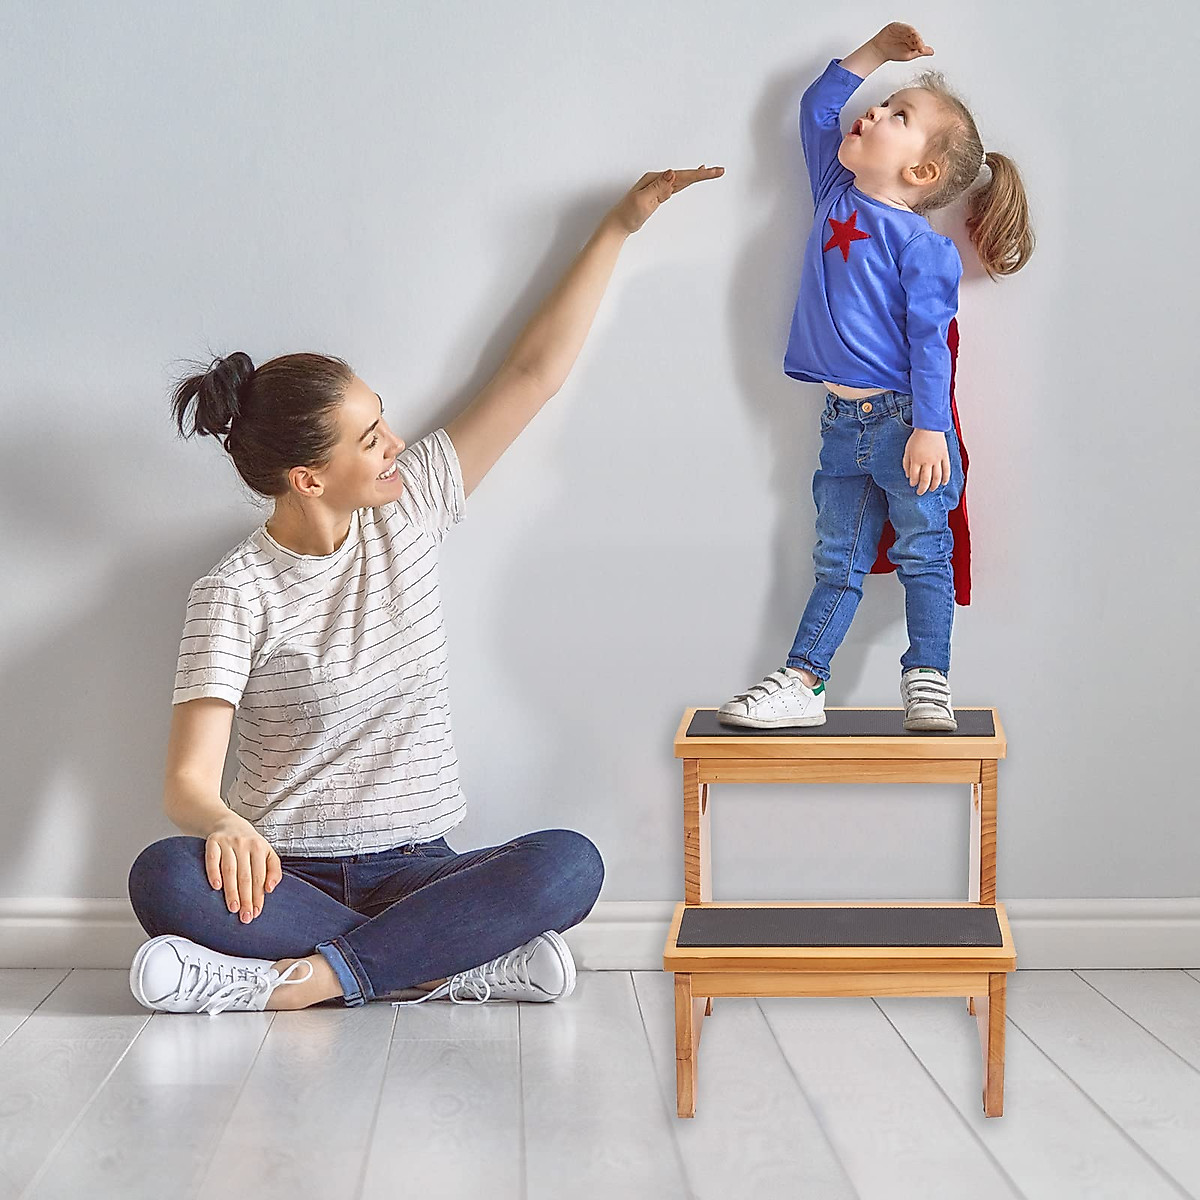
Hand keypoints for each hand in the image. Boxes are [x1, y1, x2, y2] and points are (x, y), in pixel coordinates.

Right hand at [205, 814, 281, 922]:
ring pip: (230, 870)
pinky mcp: (212, 841)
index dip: (258, 896)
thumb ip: (273, 870)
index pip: (260, 877)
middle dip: (246, 898)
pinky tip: (216, 887)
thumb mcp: (266, 852)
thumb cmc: (249, 844)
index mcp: (260, 848)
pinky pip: (212, 859)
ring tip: (233, 908)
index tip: (256, 913)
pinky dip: (213, 872)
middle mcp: (244, 844)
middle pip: (246, 876)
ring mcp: (228, 842)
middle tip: (245, 917)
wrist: (227, 822)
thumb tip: (270, 889)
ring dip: (231, 890)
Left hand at [606, 164, 724, 234]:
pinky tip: (691, 178)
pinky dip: (687, 181)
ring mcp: (658, 187)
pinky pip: (677, 186)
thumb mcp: (643, 200)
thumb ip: (658, 187)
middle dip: (702, 173)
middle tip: (719, 170)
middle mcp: (657, 179)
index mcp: (655, 179)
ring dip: (697, 175)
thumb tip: (672, 173)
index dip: (698, 174)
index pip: (681, 175)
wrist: (619, 224)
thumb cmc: (628, 213)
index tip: (711, 170)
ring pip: (682, 179)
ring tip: (710, 171)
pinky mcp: (659, 194)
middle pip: (684, 175)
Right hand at [870, 22, 933, 62]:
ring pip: (909, 30)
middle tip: (918, 45)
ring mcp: (902, 29)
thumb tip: (932, 52)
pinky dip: (904, 29)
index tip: (922, 49)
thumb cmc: (893, 53)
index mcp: (912, 39)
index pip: (918, 40)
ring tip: (913, 40)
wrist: (879, 51)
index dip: (920, 44)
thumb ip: (920, 52)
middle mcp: (908, 34)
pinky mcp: (895, 26)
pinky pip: (901, 26)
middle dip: (917, 40)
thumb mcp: (909, 55)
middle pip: (914, 35)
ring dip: (912, 34)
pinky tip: (907, 33)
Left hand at [903, 428, 949, 494]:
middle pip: (925, 479)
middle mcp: (927, 461)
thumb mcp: (907, 451)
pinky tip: (943, 483)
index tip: (913, 485)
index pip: (914, 476)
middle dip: (922, 488)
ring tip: (931, 490)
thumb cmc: (917, 438)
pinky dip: (945, 478)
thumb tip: (908, 476)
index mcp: (916, 460)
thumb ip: (906, 464)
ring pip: (936, 477)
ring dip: (934, 485)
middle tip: (920, 493)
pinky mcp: (945, 456)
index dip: (913, 482)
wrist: (930, 427)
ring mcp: (937, 459)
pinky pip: (946, 470)